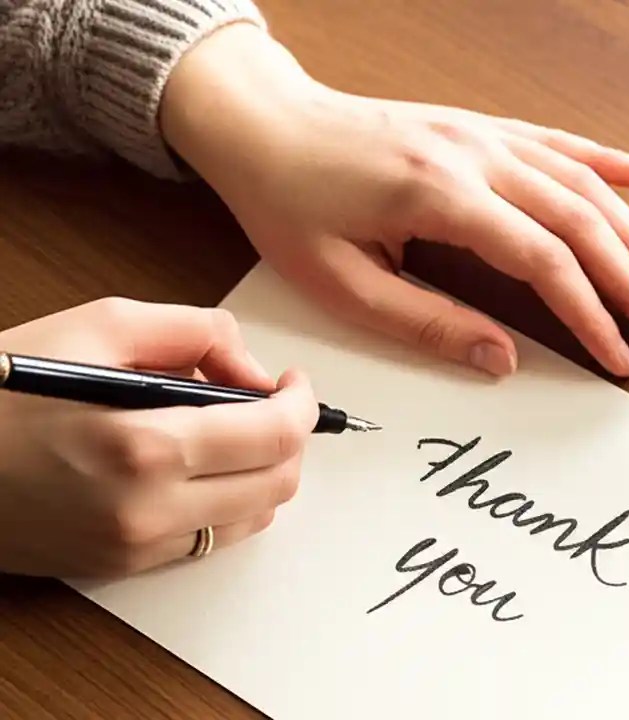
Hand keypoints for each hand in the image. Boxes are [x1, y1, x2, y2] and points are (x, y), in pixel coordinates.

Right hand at [0, 299, 317, 577]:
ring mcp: (135, 546)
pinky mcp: (123, 566)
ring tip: (234, 432)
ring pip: (254, 517)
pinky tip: (198, 467)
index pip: (276, 436)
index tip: (294, 382)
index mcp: (145, 445)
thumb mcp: (97, 325)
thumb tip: (254, 369)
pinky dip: (226, 501)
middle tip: (270, 403)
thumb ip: (195, 332)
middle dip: (290, 437)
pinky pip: (210, 538)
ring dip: (263, 471)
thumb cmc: (0, 388)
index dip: (302, 403)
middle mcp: (148, 508)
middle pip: (279, 482)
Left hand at [159, 24, 628, 378]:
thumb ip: (427, 323)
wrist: (265, 126)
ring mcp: (483, 136)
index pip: (543, 261)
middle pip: (582, 221)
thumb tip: (501, 359)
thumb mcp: (341, 284)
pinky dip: (608, 161)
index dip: (592, 315)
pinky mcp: (480, 129)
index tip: (621, 358)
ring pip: (583, 184)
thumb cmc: (289, 203)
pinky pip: (558, 141)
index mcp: (439, 195)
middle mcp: (474, 156)